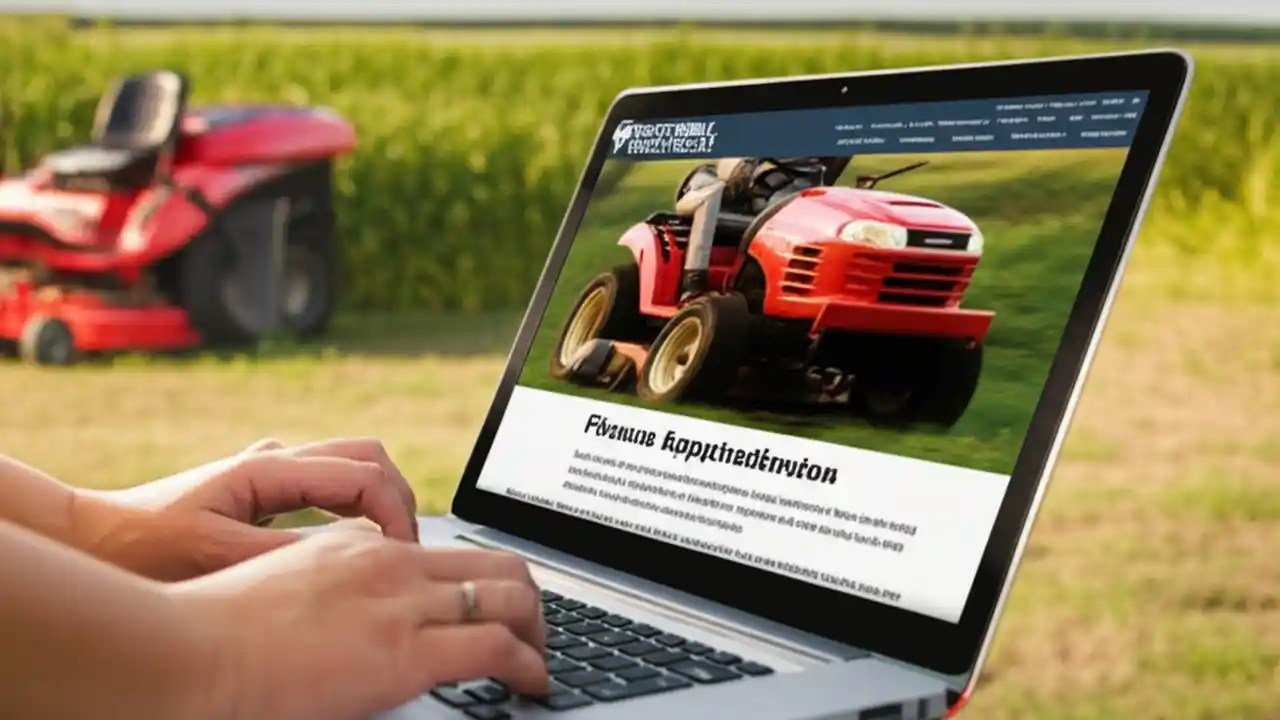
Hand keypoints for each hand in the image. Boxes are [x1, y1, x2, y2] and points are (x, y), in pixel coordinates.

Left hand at [73, 437, 418, 579]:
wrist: (92, 540)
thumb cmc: (141, 548)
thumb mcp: (217, 557)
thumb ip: (286, 553)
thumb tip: (351, 557)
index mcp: (269, 468)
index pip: (365, 473)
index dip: (398, 511)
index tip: (405, 553)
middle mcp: (274, 460)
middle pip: (368, 456)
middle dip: (399, 497)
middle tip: (407, 549)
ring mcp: (269, 472)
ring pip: (350, 468)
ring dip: (377, 502)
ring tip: (387, 552)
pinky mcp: (262, 492)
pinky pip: (326, 490)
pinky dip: (353, 511)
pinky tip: (349, 550)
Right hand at [172, 530, 548, 719]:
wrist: (188, 654)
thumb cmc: (213, 635)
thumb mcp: (281, 591)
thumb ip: (326, 595)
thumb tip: (347, 629)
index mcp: (361, 548)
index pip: (450, 553)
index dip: (487, 581)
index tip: (496, 608)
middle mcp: (392, 563)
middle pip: (496, 563)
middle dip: (530, 599)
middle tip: (536, 634)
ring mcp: (402, 603)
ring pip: (512, 596)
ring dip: (540, 630)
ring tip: (542, 662)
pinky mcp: (404, 651)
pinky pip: (496, 647)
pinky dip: (530, 666)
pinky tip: (534, 685)